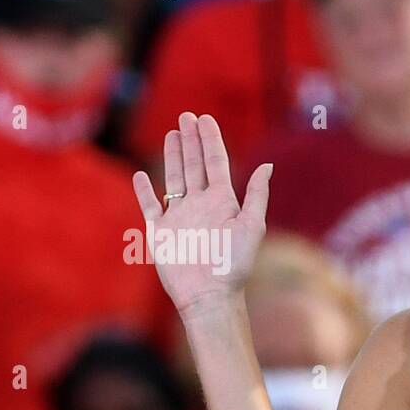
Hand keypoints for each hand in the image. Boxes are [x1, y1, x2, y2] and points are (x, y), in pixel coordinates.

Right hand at [132, 112, 271, 317]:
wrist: (209, 293)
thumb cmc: (233, 263)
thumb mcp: (251, 226)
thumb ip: (256, 195)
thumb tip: (268, 166)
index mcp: (222, 202)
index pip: (216, 163)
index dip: (210, 140)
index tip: (205, 118)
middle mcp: (200, 205)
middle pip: (194, 165)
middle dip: (191, 140)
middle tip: (187, 116)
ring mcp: (179, 216)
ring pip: (174, 178)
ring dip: (173, 156)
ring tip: (172, 134)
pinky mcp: (160, 231)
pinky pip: (149, 205)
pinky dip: (144, 191)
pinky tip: (141, 175)